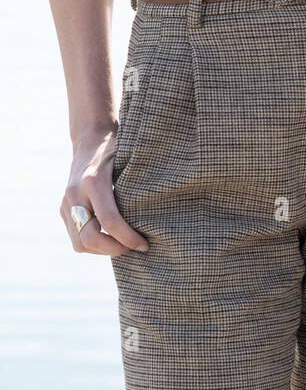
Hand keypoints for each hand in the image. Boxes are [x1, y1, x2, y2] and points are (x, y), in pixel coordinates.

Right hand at [60, 128, 148, 255]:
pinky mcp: (63, 210)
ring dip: (102, 251)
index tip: (144, 244)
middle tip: (134, 248)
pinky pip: (76, 238)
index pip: (110, 221)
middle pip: (89, 238)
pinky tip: (110, 238)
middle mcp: (75, 194)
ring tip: (123, 244)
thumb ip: (137, 187)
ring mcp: (66, 203)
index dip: (128, 238)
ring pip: (79, 244)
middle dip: (114, 249)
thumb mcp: (131, 161)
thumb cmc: (117, 149)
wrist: (90, 138)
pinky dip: (93, 244)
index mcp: (94, 181)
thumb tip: (159, 217)